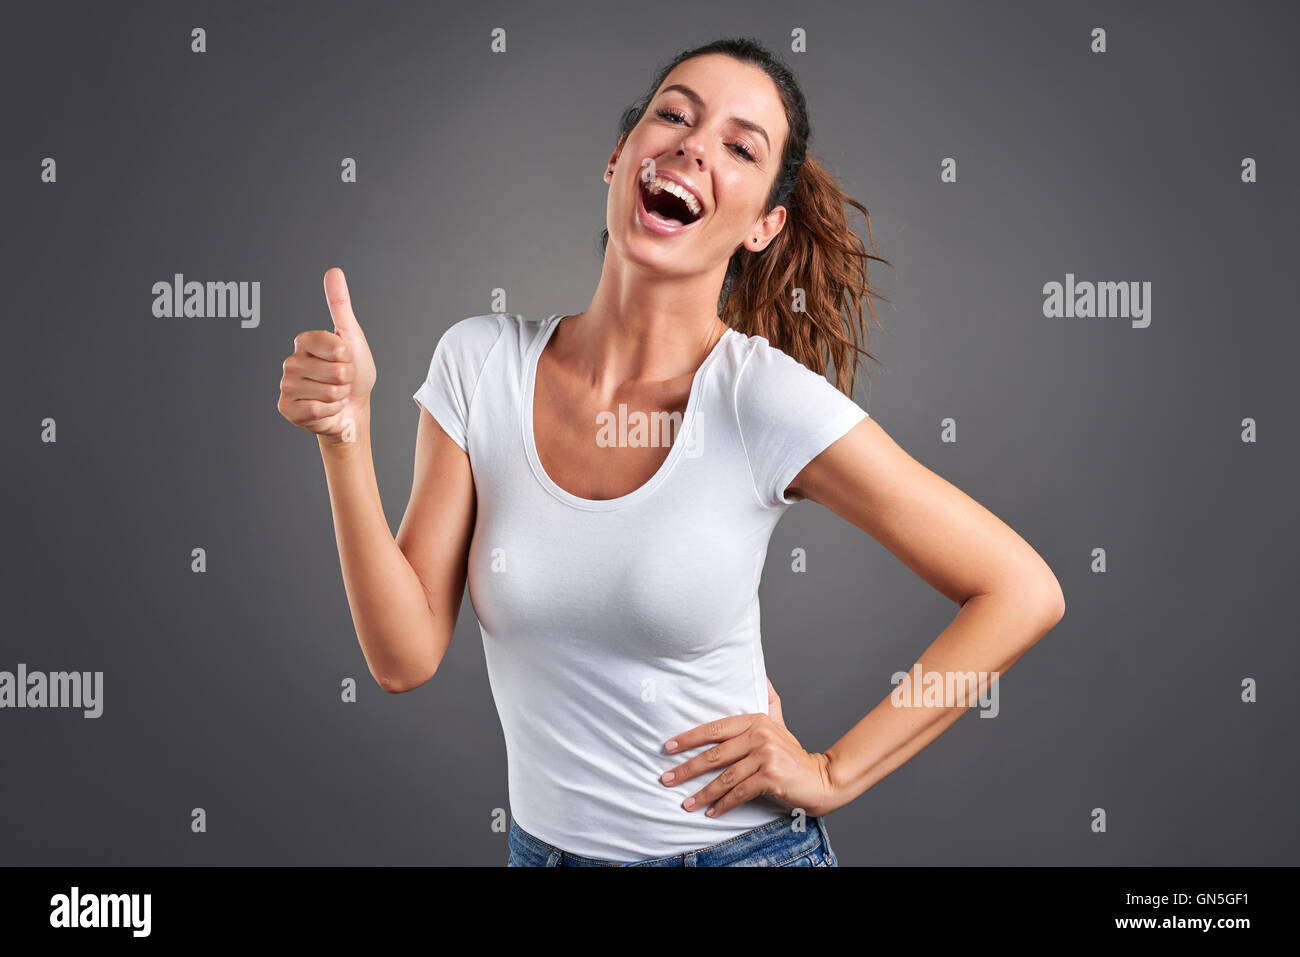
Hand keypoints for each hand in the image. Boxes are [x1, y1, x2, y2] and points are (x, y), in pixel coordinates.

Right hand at [277, 267, 377, 444]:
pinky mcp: (286, 408)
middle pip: (334, 372)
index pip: (334, 345)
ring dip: (339, 398)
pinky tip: (326, 410)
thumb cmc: (355, 374)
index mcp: (305, 342)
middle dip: (346, 381)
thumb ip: (340, 305)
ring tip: (335, 396)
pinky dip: (329, 413)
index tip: (346, 359)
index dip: (348, 356)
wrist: (353, 409)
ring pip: (326, 392)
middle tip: (342, 383)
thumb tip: (333, 271)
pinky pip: (315, 410)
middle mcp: (291, 361)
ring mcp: (286, 386)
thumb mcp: (352, 337)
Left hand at [660, 677, 838, 818]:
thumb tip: (763, 677)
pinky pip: (740, 793)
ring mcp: (766, 756)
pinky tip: (711, 812)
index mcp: (756, 720)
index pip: (715, 728)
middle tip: (667, 779)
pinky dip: (724, 804)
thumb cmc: (794, 755)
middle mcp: (760, 735)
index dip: (689, 737)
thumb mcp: (779, 725)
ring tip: (686, 803)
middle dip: (687, 769)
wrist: (822, 779)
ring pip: (725, 777)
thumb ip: (769, 703)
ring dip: (702, 793)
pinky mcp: (771, 777)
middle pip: (715, 754)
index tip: (668, 747)